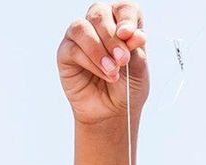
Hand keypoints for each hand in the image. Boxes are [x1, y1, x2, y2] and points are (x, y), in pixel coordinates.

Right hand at [57, 2, 149, 124]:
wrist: (113, 112)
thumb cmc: (128, 87)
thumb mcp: (139, 69)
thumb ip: (135, 50)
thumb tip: (134, 34)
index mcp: (121, 24)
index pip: (124, 8)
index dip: (126, 18)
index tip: (129, 35)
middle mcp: (99, 26)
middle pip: (99, 13)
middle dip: (112, 37)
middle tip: (122, 59)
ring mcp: (80, 37)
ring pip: (82, 28)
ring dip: (99, 50)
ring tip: (113, 71)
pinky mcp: (66, 52)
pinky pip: (73, 49)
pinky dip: (91, 62)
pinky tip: (104, 75)